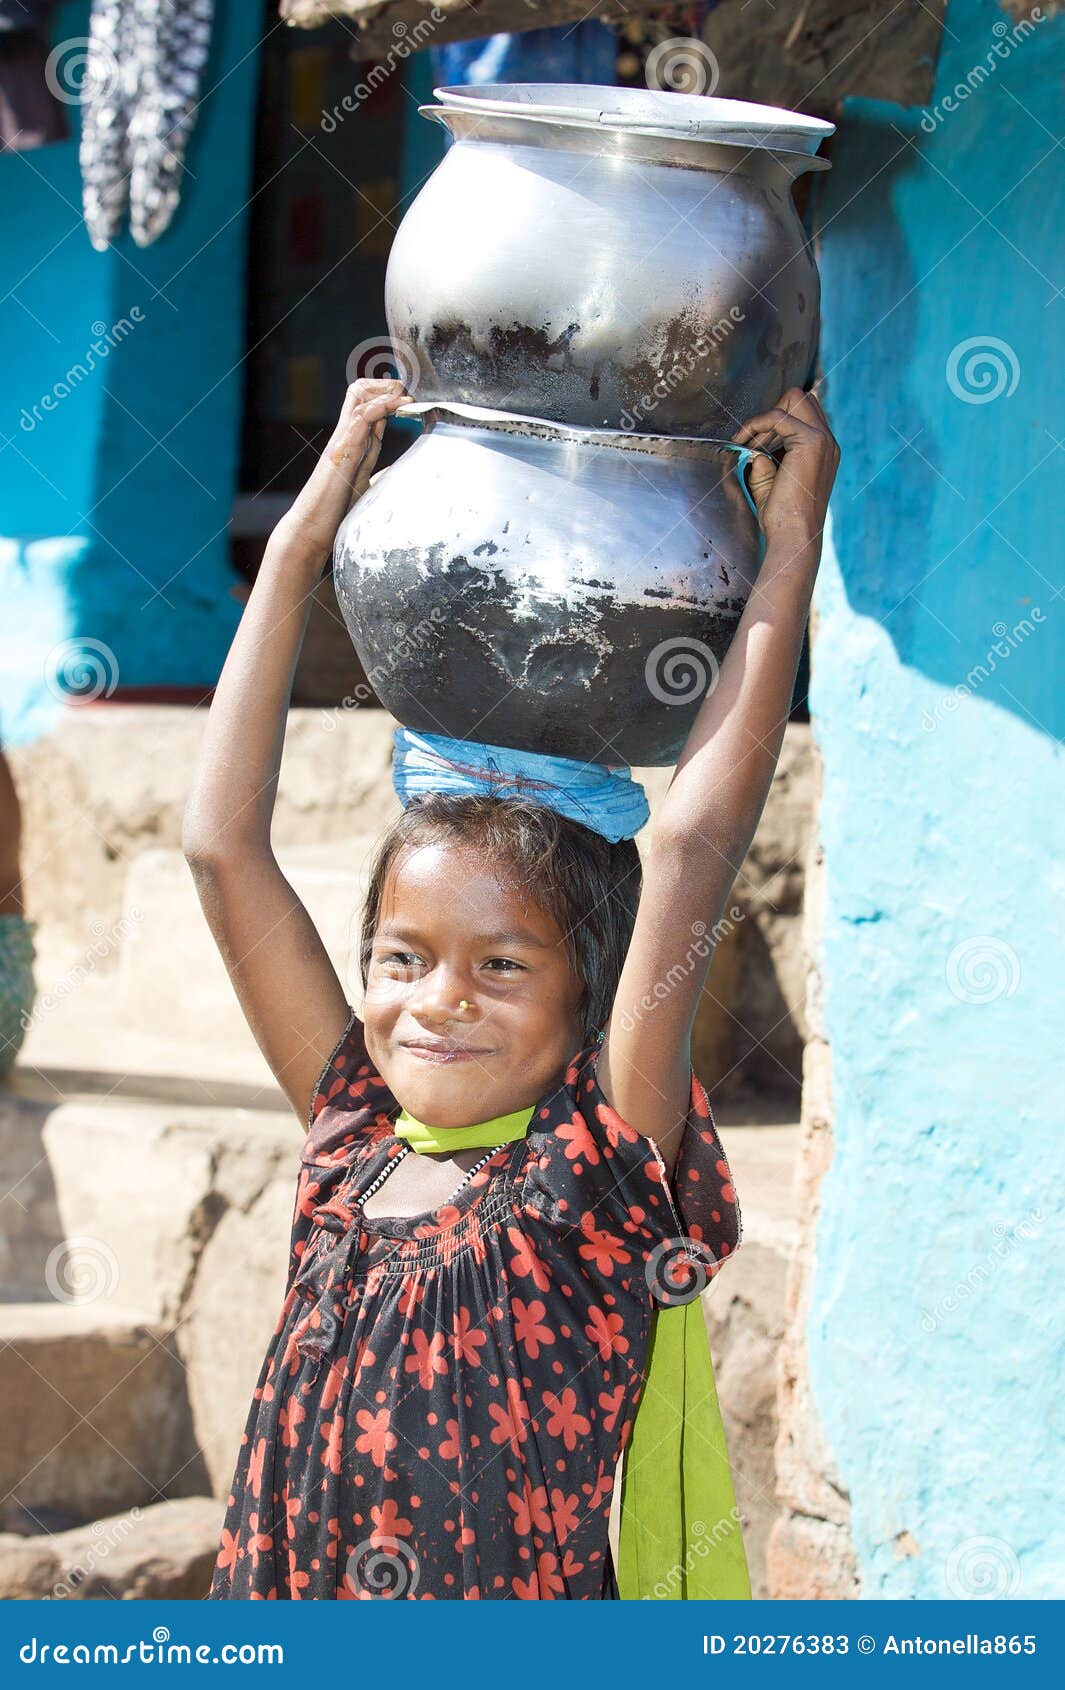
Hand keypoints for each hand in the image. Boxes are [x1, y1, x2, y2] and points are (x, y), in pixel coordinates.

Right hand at [271, 378, 411, 563]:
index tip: (412, 404)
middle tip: (409, 397)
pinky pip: (360, 417)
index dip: (390, 397)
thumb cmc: (335, 511)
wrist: (312, 528)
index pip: (369, 405)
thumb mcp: (365, 486)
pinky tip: (398, 407)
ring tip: (407, 398)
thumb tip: (397, 472)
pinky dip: (381, 406)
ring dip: (386, 391)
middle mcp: (347, 435)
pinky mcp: (343, 450)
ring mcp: (343, 440)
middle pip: (360, 390)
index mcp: (355, 442)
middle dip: (386, 385)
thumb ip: (377, 473)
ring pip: (358, 396)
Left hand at [731, 387, 839, 552]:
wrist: (793, 535)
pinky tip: (743, 441)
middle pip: (801, 398)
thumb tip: (754, 447)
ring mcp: (823, 440)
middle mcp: (828, 442)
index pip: (803, 414)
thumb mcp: (772, 481)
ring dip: (764, 419)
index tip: (753, 444)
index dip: (774, 423)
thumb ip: (766, 460)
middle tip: (751, 440)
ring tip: (745, 444)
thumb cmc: (782, 518)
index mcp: (823, 451)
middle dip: (772, 412)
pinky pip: (777, 416)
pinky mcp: (811, 442)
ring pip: (794, 398)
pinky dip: (756, 423)